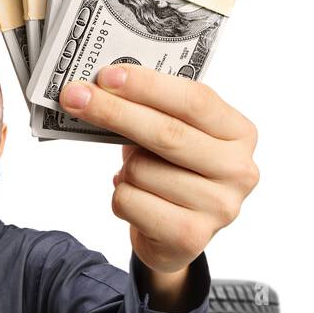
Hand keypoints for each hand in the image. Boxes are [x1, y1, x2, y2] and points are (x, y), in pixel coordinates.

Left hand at [59, 63, 258, 273]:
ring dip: (124, 169)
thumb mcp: (174, 135)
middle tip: (74, 96)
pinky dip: (120, 196)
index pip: (195, 100)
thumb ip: (153, 110)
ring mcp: (220, 207)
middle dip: (114, 111)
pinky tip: (137, 201)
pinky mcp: (191, 236)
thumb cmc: (172, 171)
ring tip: (137, 176)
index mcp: (240, 133)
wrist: (177, 237)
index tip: (107, 75)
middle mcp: (239, 170)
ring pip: (140, 170)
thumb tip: (99, 88)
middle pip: (167, 132)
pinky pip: (129, 201)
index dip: (148, 85)